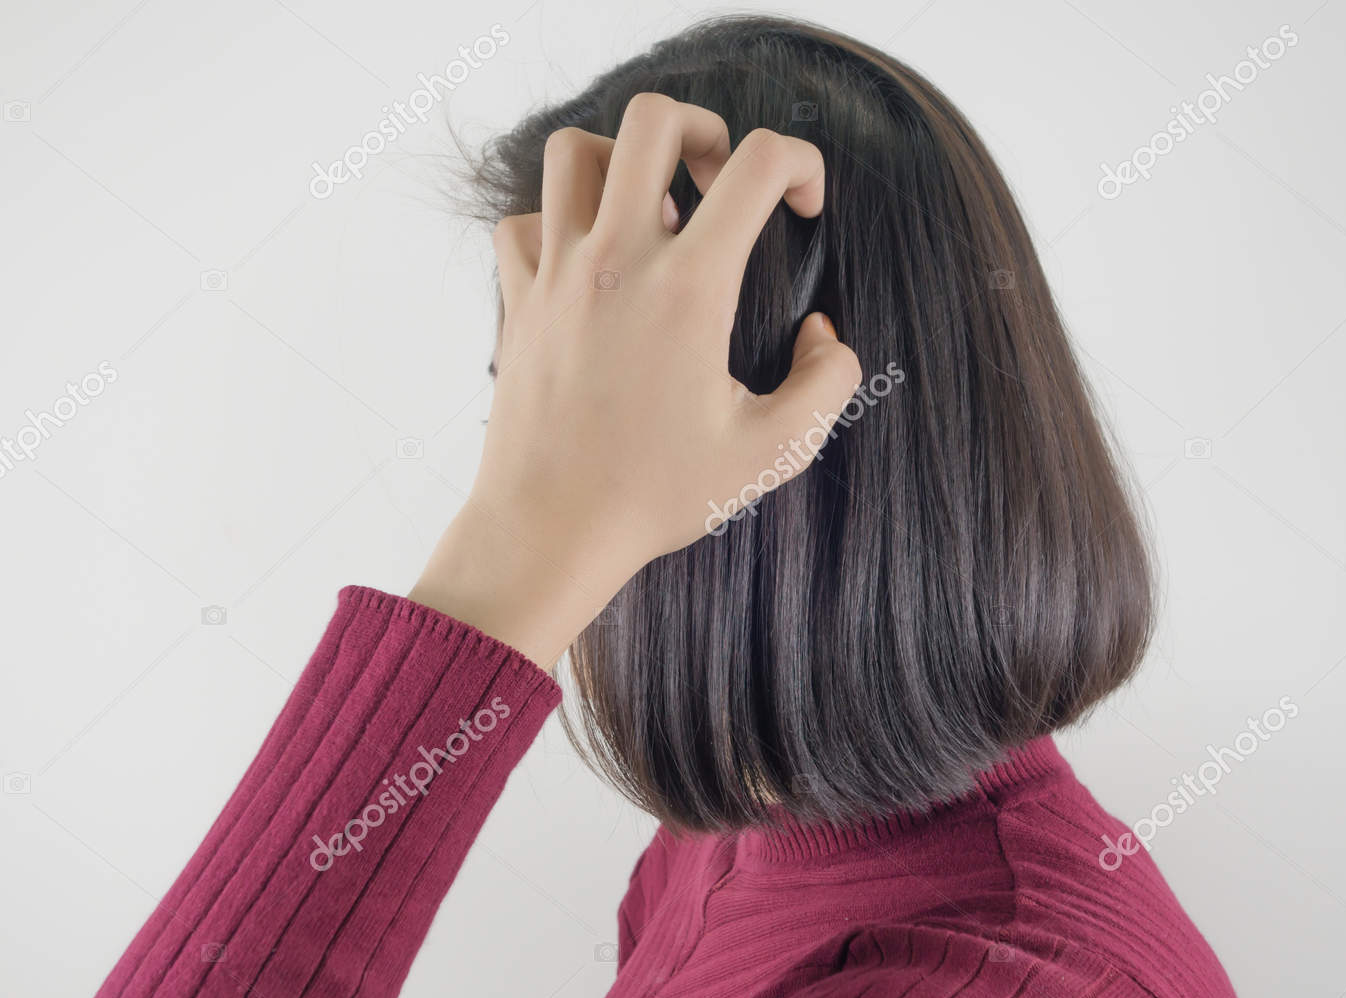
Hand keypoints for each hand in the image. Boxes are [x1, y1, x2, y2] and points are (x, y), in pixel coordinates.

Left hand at [411, 93, 860, 667]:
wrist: (550, 531)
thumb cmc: (657, 496)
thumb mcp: (771, 453)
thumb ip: (827, 384)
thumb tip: (825, 335)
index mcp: (689, 287)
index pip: (759, 163)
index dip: (802, 165)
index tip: (805, 210)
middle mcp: (617, 260)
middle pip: (652, 119)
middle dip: (704, 129)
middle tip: (719, 186)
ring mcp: (557, 274)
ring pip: (572, 150)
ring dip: (621, 161)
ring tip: (652, 216)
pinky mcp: (518, 301)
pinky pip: (522, 220)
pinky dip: (556, 220)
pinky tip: (588, 263)